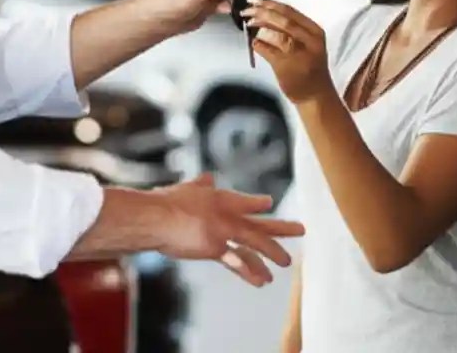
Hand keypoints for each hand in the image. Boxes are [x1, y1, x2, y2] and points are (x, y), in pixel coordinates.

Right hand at [154, 173, 304, 286]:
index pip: (244, 202)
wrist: (154, 217)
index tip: (269, 204)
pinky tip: (264, 279)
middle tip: (302, 230)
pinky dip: (250, 270)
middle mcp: (226, 213)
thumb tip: (207, 177)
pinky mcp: (215, 248)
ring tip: (287, 263)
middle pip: (259, 221)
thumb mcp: (186, 188)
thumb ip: (199, 184)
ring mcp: (223, 231)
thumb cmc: (164, 202)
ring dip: (272, 253)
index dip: (258, 204)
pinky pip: (237, 262)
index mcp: (219, 197)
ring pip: (255, 242)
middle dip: (282, 227)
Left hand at [245, 0, 337, 105]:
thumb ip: (290, 28)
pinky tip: (254, 43)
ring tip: (249, 24)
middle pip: (283, 20)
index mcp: (314, 31)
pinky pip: (268, 51)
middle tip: (247, 10)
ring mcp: (300, 54)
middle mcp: (310, 41)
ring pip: (276, 34)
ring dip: (259, 27)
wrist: (316, 95)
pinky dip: (258, 44)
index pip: (290, 11)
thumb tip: (264, 12)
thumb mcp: (306, 42)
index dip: (270, 3)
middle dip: (262, 12)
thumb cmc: (308, 67)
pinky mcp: (288, 67)